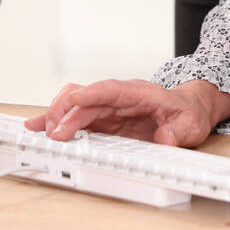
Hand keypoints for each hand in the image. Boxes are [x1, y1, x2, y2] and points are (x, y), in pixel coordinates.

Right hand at [23, 78, 229, 146]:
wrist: (190, 110)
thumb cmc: (188, 113)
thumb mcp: (191, 124)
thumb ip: (178, 132)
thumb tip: (164, 140)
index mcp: (138, 92)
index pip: (109, 89)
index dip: (90, 94)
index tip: (73, 100)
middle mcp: (118, 98)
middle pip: (85, 99)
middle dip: (66, 113)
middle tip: (54, 134)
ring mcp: (109, 109)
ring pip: (75, 106)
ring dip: (56, 116)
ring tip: (38, 131)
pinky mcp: (104, 122)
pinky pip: (76, 117)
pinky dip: (58, 122)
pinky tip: (40, 129)